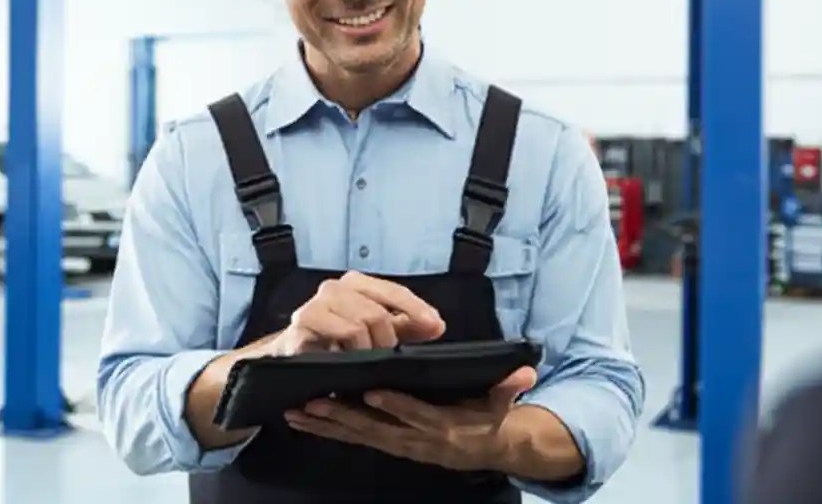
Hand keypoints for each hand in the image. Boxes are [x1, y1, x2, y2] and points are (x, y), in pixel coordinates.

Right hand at [264, 271, 445, 355]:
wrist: (294, 354)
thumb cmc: (338, 340)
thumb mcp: (376, 331)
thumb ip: (407, 327)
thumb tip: (437, 325)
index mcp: (355, 284)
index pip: (394, 291)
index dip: (416, 309)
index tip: (436, 327)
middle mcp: (334, 288)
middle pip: (377, 312)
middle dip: (387, 341)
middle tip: (386, 360)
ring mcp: (314, 306)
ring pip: (357, 326)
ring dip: (366, 351)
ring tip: (364, 364)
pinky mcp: (299, 327)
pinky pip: (333, 339)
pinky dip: (345, 354)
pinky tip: (345, 363)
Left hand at [284, 366, 538, 470]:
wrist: (486, 449)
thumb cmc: (489, 418)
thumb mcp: (501, 403)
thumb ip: (507, 389)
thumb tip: (525, 373)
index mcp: (442, 426)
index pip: (417, 415)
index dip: (395, 405)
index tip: (372, 390)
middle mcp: (415, 440)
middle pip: (375, 429)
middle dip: (343, 417)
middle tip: (314, 402)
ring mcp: (398, 444)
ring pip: (357, 436)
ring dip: (326, 426)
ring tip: (296, 412)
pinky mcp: (385, 443)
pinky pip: (352, 439)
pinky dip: (326, 431)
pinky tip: (300, 422)